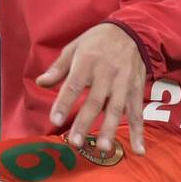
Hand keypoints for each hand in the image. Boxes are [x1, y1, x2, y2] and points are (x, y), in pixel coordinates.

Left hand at [37, 23, 146, 154]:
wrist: (132, 31)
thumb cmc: (97, 41)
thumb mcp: (75, 47)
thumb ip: (58, 67)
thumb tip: (40, 82)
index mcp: (87, 62)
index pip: (73, 84)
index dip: (64, 103)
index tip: (55, 120)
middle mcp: (106, 74)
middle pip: (94, 101)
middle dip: (85, 123)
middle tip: (75, 142)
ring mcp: (123, 83)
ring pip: (116, 109)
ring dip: (110, 129)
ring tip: (103, 149)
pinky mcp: (136, 90)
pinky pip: (137, 113)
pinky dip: (139, 132)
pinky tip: (139, 150)